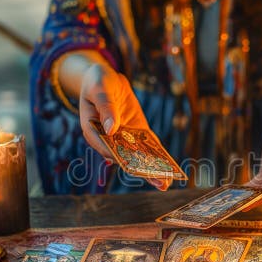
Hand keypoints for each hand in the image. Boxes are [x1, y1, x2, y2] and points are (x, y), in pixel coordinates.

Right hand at [76, 60, 170, 190]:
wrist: (106, 79)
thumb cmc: (98, 83)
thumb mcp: (100, 90)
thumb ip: (106, 107)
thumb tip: (112, 129)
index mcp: (93, 131)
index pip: (105, 147)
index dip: (119, 158)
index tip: (133, 167)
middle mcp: (107, 139)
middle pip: (123, 157)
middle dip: (140, 170)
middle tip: (158, 182)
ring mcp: (122, 137)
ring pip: (136, 155)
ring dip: (150, 168)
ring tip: (166, 181)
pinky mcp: (135, 132)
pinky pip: (146, 145)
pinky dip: (156, 154)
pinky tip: (168, 166)